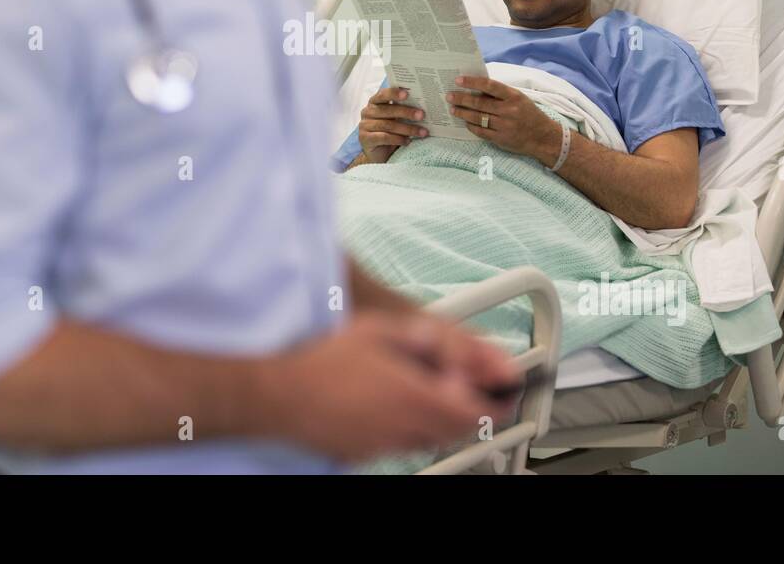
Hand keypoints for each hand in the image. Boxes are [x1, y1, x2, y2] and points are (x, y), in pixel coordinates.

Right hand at [265, 311, 519, 462]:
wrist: (278, 396)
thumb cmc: (321, 362)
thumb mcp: (376, 330)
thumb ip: (419, 336)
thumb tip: (447, 343)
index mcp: (411, 396)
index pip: (471, 412)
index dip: (494, 404)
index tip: (504, 394)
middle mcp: (402, 427)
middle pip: (455, 431)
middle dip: (472, 413)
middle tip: (479, 396)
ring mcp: (383, 444)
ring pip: (429, 440)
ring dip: (442, 423)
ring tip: (435, 397)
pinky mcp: (364, 453)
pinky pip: (401, 445)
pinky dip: (412, 430)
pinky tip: (396, 408)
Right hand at [357, 86, 427, 163]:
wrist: (380, 154)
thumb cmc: (391, 132)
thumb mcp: (397, 119)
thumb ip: (404, 111)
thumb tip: (423, 107)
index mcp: (375, 102)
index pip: (383, 95)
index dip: (394, 93)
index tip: (407, 94)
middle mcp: (367, 112)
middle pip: (387, 110)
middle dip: (406, 112)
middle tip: (421, 115)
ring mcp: (364, 125)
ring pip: (388, 125)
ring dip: (407, 129)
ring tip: (422, 132)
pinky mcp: (365, 139)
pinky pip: (384, 137)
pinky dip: (398, 139)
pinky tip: (408, 141)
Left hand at [446, 76, 560, 164]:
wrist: (543, 137)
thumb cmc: (529, 114)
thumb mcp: (519, 99)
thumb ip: (500, 94)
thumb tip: (476, 88)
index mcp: (513, 97)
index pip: (490, 86)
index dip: (472, 82)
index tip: (458, 80)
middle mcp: (508, 111)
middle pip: (479, 103)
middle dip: (461, 99)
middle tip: (449, 96)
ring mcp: (504, 126)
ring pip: (477, 118)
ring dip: (462, 113)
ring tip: (453, 109)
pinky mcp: (500, 139)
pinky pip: (480, 132)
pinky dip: (471, 126)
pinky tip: (465, 122)